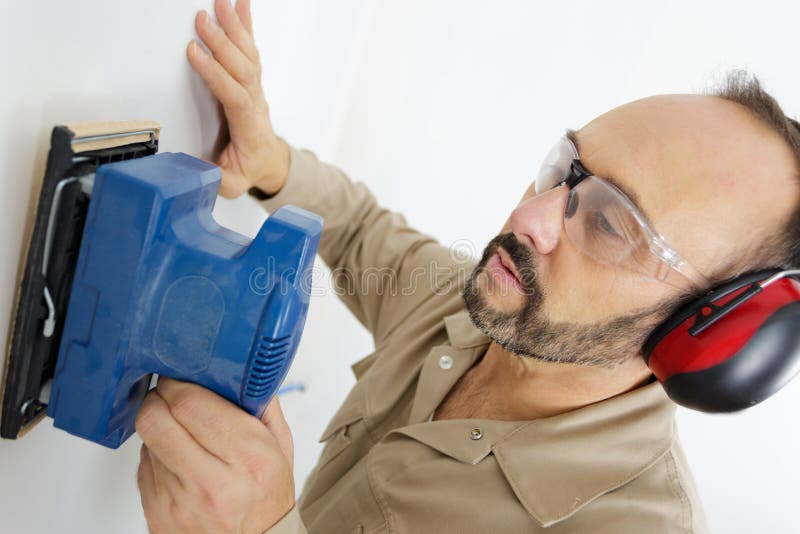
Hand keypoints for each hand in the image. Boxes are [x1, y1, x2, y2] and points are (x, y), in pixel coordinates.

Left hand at [135, 378, 294, 533]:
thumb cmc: (268, 496)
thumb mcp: (281, 446)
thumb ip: (263, 405)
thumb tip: (239, 370)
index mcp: (249, 457)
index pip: (191, 403)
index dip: (179, 382)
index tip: (183, 377)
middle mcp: (212, 482)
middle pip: (156, 418)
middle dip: (159, 398)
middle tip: (171, 396)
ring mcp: (179, 502)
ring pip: (146, 440)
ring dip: (160, 428)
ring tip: (182, 434)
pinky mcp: (157, 515)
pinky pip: (143, 466)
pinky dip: (157, 455)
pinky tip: (178, 460)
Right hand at [187, 0, 289, 197]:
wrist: (269, 161)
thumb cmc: (248, 169)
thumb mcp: (231, 184)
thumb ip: (217, 178)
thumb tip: (198, 169)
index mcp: (249, 126)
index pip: (234, 96)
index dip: (216, 75)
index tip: (195, 54)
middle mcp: (255, 103)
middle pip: (242, 69)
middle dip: (223, 43)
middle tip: (203, 20)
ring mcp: (256, 89)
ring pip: (247, 54)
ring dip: (235, 27)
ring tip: (221, 3)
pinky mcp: (252, 79)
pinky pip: (250, 48)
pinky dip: (246, 25)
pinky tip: (241, 4)